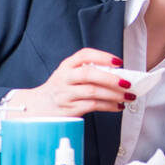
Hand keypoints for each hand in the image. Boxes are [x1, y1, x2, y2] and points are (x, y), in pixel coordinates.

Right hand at [8, 49, 133, 117]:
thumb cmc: (61, 89)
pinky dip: (109, 106)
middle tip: (127, 83)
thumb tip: (120, 75)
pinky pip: (92, 106)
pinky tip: (118, 106)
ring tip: (128, 96)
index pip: (84, 55)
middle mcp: (65, 78)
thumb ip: (89, 71)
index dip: (103, 57)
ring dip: (114, 94)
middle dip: (111, 79)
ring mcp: (66, 94)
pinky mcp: (69, 109)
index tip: (119, 62)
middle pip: (88, 74)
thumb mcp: (69, 75)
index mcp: (67, 66)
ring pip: (92, 92)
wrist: (37, 107)